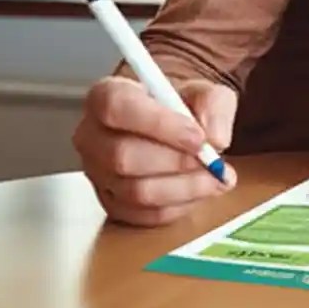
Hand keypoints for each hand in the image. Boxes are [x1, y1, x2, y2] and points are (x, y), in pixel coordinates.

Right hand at [72, 76, 237, 226]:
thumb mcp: (205, 92)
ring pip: (136, 191)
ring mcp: (98, 174)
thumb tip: (215, 139)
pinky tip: (200, 190)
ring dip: (185, 188)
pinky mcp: (112, 204)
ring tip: (216, 177)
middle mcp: (92, 136)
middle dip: (175, 162)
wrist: (176, 127)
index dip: (159, 124)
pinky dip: (180, 206)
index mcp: (106, 96)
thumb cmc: (181, 106)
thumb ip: (213, 106)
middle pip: (122, 156)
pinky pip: (144, 215)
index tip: (198, 137)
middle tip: (212, 161)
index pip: (117, 108)